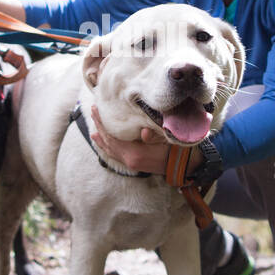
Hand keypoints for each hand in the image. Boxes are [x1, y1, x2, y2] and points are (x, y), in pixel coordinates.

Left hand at [88, 105, 202, 176]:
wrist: (181, 165)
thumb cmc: (173, 149)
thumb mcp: (164, 140)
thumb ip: (152, 135)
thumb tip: (143, 131)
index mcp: (134, 154)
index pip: (112, 137)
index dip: (102, 123)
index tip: (96, 109)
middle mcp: (128, 160)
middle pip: (108, 142)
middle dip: (100, 127)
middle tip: (93, 112)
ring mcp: (130, 164)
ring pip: (110, 150)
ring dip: (102, 138)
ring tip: (94, 129)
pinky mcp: (134, 164)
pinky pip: (115, 155)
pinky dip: (107, 148)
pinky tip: (103, 143)